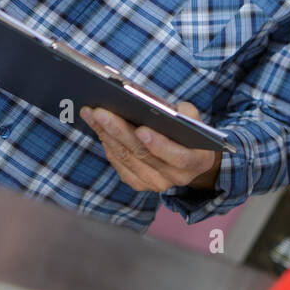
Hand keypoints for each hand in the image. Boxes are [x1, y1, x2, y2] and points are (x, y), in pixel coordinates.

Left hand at [81, 101, 221, 192]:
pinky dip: (107, 144)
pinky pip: (119, 164)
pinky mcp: (139, 183)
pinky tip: (98, 127)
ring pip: (126, 158)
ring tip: (92, 114)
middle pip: (143, 155)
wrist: (191, 159)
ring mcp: (156, 183)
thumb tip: (159, 107)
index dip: (159, 144)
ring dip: (106, 135)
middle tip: (101, 112)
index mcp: (196, 162)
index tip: (141, 129)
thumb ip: (186, 114)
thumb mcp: (197, 122)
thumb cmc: (191, 134)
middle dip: (119, 131)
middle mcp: (176, 177)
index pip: (178, 156)